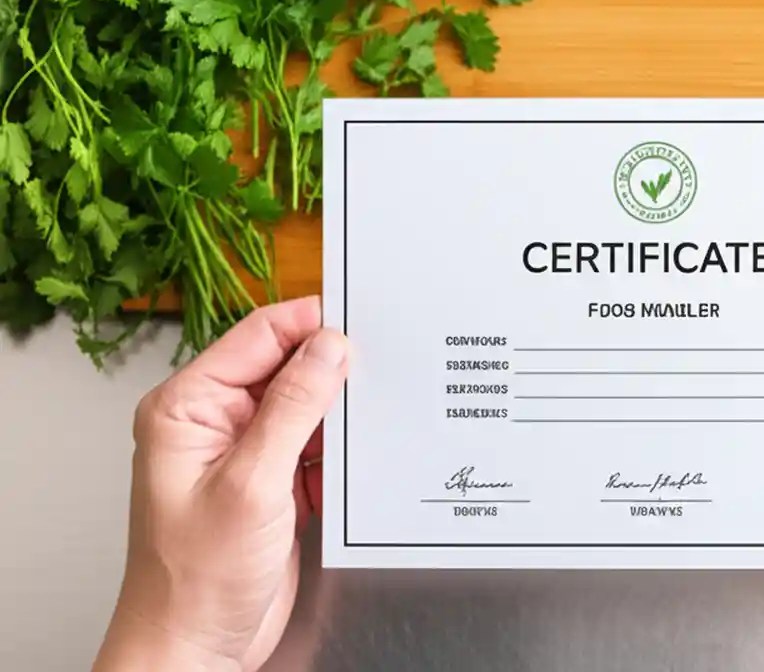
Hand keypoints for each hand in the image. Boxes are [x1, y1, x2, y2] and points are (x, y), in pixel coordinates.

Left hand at [93, 297, 347, 671]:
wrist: (196, 647)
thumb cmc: (195, 580)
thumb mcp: (251, 484)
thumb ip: (292, 409)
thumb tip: (328, 348)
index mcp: (188, 407)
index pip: (257, 337)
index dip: (310, 324)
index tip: (361, 318)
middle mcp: (214, 422)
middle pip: (285, 368)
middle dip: (332, 371)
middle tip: (381, 370)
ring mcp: (244, 453)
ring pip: (307, 408)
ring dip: (340, 417)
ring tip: (375, 422)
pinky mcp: (271, 483)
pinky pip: (315, 448)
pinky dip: (339, 454)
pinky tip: (358, 463)